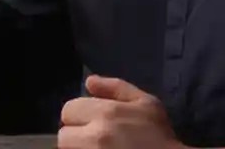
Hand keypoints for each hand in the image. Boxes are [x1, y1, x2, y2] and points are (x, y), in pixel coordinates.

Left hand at [59, 75, 186, 148]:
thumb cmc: (160, 136)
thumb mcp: (146, 103)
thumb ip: (116, 87)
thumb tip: (89, 82)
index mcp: (106, 113)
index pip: (69, 111)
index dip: (79, 116)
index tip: (92, 123)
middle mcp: (96, 137)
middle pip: (64, 136)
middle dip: (76, 137)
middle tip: (93, 140)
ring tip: (96, 148)